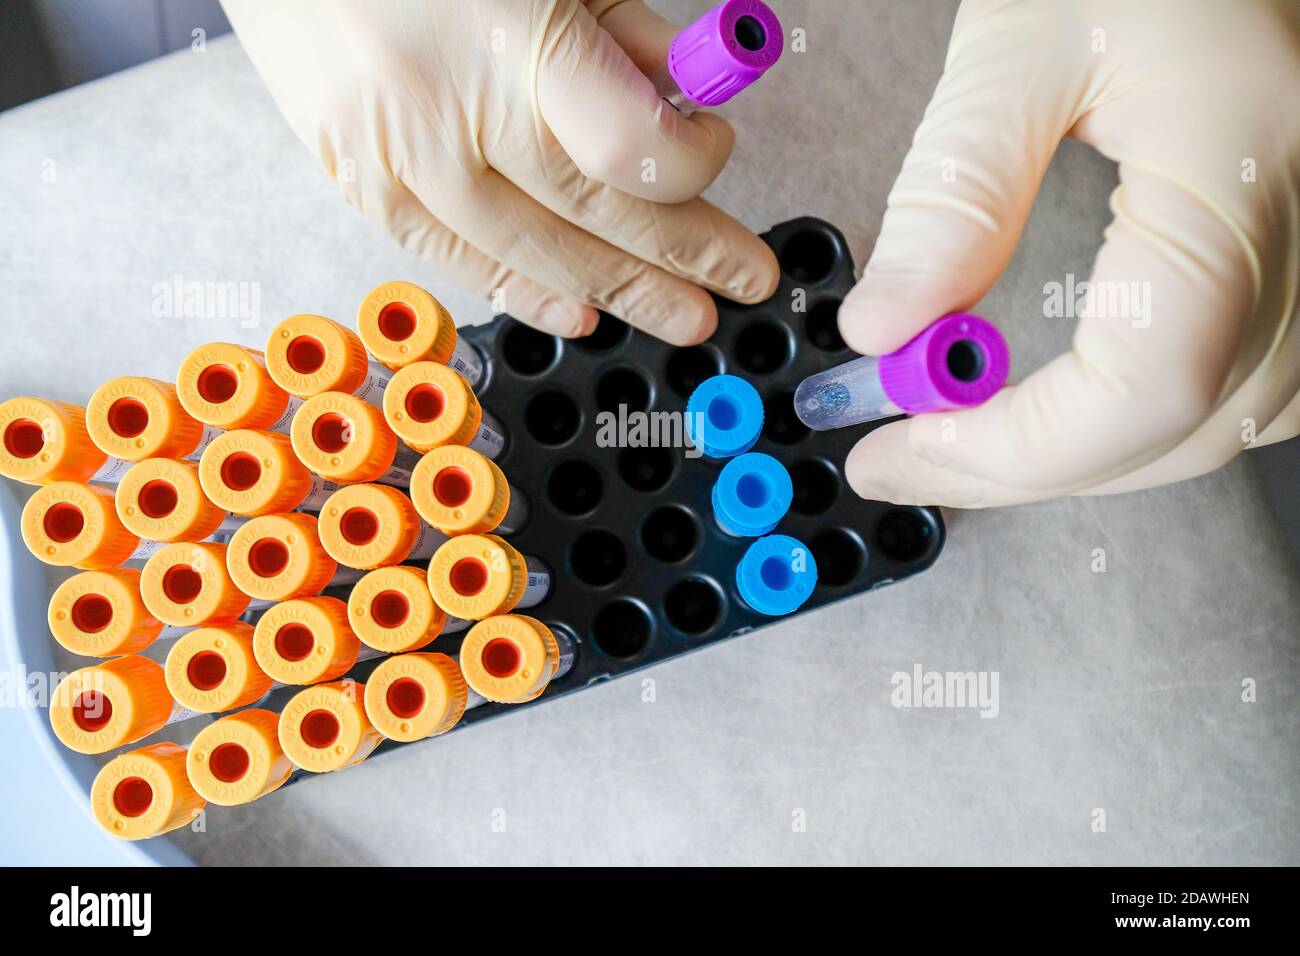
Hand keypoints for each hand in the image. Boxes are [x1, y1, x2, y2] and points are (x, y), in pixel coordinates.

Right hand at [221, 0, 777, 343]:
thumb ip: (615, 30)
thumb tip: (684, 102)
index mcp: (504, 37)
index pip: (627, 151)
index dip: (690, 167)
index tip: (715, 150)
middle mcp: (446, 114)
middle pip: (590, 216)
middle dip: (681, 257)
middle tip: (741, 285)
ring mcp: (392, 161)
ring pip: (527, 257)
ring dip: (617, 292)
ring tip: (681, 316)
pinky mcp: (355, 184)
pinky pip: (454, 262)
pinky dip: (524, 292)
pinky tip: (580, 311)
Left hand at [839, 0, 1299, 506]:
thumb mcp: (1021, 42)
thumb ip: (955, 192)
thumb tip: (883, 330)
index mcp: (1243, 177)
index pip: (1145, 386)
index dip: (1014, 449)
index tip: (900, 449)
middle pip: (1179, 428)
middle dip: (1020, 468)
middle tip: (900, 459)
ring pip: (1219, 429)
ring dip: (1082, 460)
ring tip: (962, 445)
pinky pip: (1252, 392)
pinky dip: (1147, 427)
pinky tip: (1070, 415)